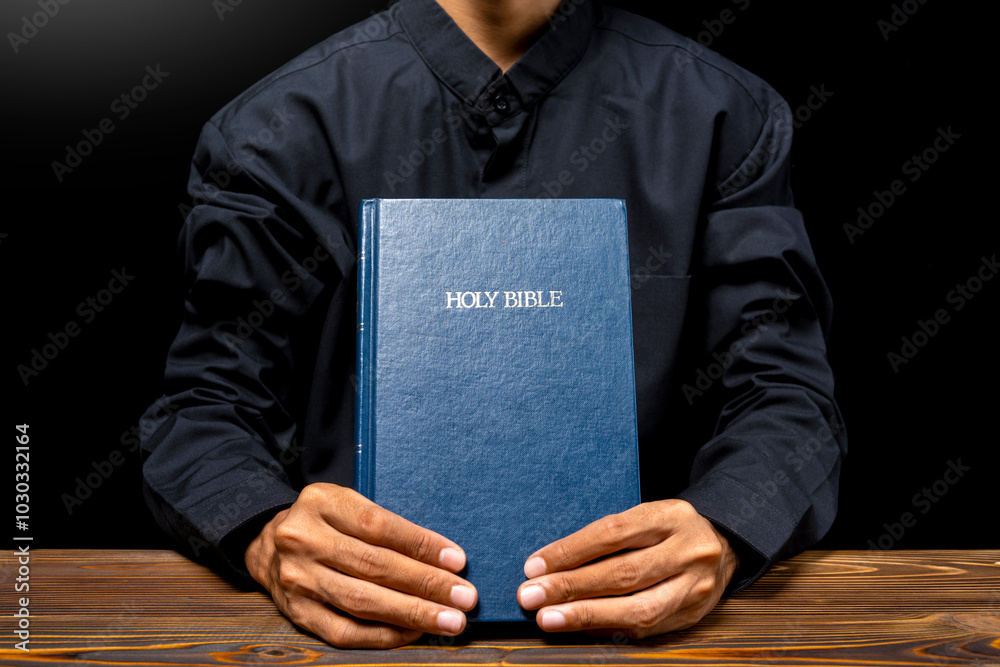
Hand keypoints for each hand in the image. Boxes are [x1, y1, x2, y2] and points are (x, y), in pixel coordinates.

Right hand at [244, 483, 477, 647]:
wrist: (267, 543)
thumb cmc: (324, 522)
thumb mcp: (347, 504)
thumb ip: (385, 525)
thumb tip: (444, 559)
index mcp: (322, 502)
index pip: (379, 526)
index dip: (421, 545)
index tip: (457, 561)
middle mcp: (305, 539)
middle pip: (374, 566)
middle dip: (426, 584)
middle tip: (464, 598)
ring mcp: (297, 578)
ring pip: (362, 601)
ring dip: (412, 613)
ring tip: (448, 620)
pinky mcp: (295, 612)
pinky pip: (343, 631)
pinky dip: (381, 635)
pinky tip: (411, 632)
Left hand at [516, 499, 738, 637]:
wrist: (725, 543)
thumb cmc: (669, 529)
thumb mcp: (646, 515)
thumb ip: (609, 536)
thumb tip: (550, 564)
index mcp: (671, 516)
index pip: (614, 533)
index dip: (571, 550)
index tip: (534, 565)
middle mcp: (688, 551)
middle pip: (624, 573)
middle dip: (571, 587)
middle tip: (530, 595)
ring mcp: (696, 586)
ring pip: (638, 608)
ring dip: (586, 616)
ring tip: (548, 618)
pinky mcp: (695, 614)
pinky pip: (647, 629)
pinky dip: (608, 629)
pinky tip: (579, 629)